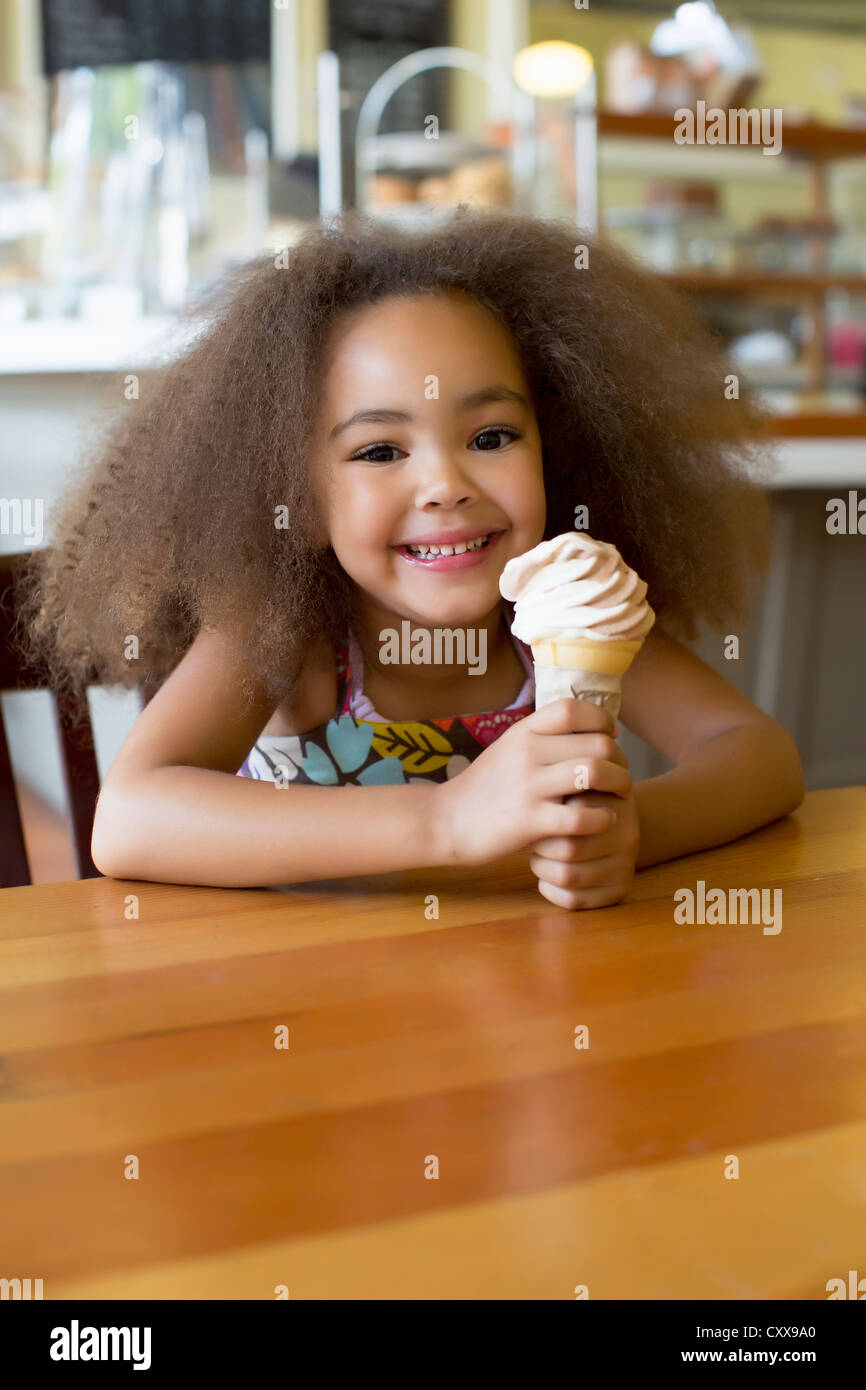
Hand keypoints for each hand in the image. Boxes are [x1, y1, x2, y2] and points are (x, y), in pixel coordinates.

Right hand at [434, 698, 627, 867]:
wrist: (445, 821)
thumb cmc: (485, 787)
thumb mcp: (508, 749)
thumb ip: (541, 736)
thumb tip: (584, 725)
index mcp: (523, 732)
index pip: (573, 708)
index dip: (602, 720)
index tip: (611, 736)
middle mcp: (527, 753)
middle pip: (596, 742)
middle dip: (620, 759)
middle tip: (622, 774)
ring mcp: (528, 787)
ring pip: (594, 772)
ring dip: (619, 784)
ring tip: (620, 795)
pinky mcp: (529, 822)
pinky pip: (581, 816)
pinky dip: (603, 819)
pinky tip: (603, 821)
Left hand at [529, 752, 639, 909]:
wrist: (609, 822)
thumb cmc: (577, 796)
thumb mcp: (576, 775)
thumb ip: (562, 767)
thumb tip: (544, 766)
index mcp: (618, 801)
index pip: (570, 813)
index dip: (545, 814)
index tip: (540, 809)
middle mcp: (628, 835)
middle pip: (567, 848)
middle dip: (540, 843)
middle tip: (536, 834)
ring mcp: (626, 865)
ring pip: (567, 876)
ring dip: (541, 866)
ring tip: (539, 853)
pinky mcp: (618, 891)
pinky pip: (574, 900)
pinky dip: (550, 889)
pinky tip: (547, 874)